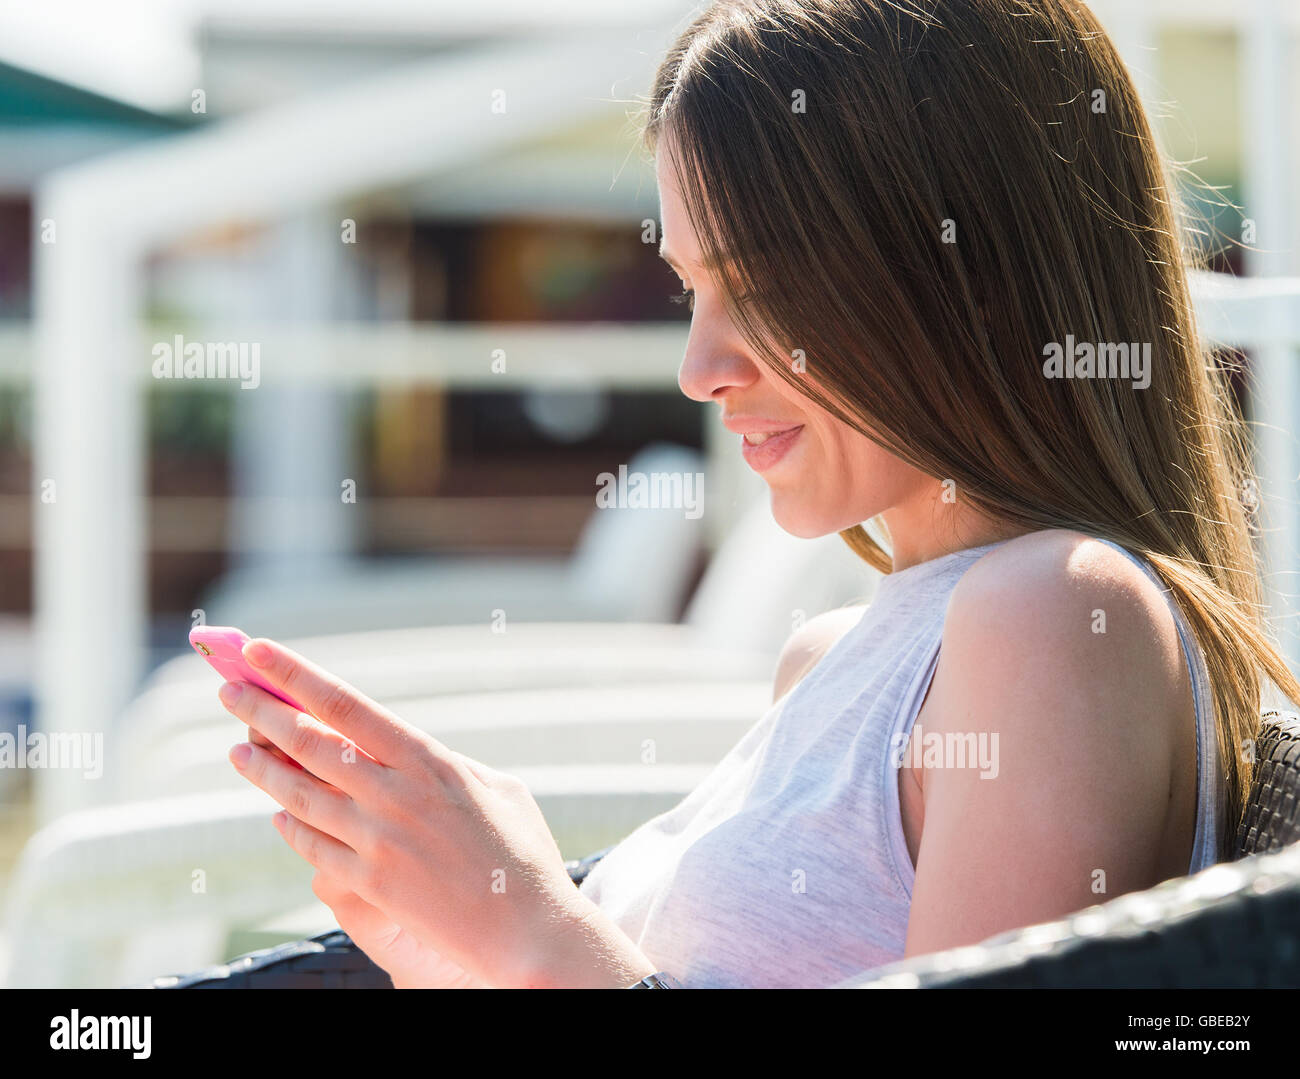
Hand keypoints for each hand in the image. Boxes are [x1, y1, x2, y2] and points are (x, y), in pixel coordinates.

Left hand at [217, 637, 655, 988]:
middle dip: (262, 711)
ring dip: (262, 768)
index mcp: (429, 760)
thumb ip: (447, 765)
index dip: (296, 675)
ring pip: (299, 795)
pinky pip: (313, 847)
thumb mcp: (497, 788)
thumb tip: (410, 753)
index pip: (345, 705)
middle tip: (229, 690)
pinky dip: (290, 827)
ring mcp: (376, 841)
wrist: (527, 930)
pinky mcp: (369, 884)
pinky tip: (277, 813)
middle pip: (308, 743)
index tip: (260, 652)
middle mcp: (394, 795)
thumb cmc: (522, 854)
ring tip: (236, 749)